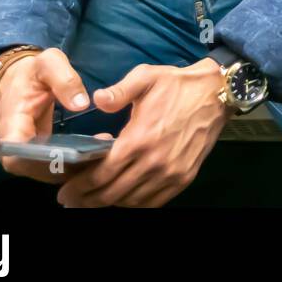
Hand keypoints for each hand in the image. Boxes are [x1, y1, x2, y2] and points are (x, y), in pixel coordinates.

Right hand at [0, 48, 93, 184]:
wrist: (19, 78)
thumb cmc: (32, 71)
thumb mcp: (49, 63)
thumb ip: (65, 80)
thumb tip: (81, 104)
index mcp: (10, 126)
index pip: (17, 158)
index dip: (44, 162)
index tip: (76, 153)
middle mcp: (13, 147)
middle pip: (37, 170)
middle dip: (69, 165)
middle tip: (101, 154)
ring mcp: (25, 153)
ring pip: (48, 172)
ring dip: (76, 167)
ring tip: (104, 153)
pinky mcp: (38, 154)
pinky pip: (55, 165)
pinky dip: (75, 163)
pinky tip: (98, 154)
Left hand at [57, 60, 229, 207]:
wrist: (217, 93)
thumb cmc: (177, 84)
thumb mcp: (146, 77)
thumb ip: (118, 91)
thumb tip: (96, 100)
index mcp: (139, 139)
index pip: (101, 175)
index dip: (79, 187)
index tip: (64, 192)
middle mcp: (154, 163)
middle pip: (112, 194)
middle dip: (87, 201)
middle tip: (71, 201)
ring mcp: (171, 174)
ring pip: (132, 201)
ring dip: (110, 203)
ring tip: (94, 200)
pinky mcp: (184, 178)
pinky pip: (154, 202)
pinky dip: (135, 204)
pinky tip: (123, 198)